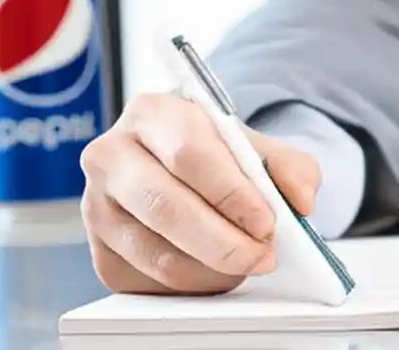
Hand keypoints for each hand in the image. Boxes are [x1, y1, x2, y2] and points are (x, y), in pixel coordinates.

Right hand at [80, 92, 321, 294]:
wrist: (187, 171)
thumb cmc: (219, 156)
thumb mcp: (261, 148)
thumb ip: (291, 167)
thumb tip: (301, 201)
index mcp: (151, 113)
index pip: (189, 156)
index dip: (232, 194)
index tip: (266, 222)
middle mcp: (111, 156)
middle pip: (167, 208)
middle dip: (225, 242)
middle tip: (263, 256)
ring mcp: (96, 208)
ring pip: (158, 254)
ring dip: (215, 269)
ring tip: (249, 262)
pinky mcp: (101, 253)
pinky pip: (151, 283)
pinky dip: (195, 285)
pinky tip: (219, 270)